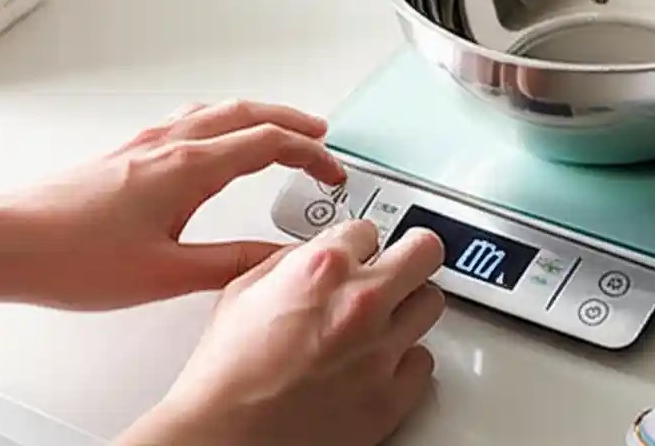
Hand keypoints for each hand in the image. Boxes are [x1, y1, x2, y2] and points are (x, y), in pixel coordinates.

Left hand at [2, 100, 345, 309]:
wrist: (3, 243)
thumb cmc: (70, 257)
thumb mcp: (166, 274)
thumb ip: (231, 264)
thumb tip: (278, 258)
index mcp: (188, 168)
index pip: (269, 144)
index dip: (311, 155)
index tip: (332, 173)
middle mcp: (169, 145)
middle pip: (247, 114)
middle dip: (292, 122)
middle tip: (322, 136)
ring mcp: (144, 145)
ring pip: (217, 112)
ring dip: (257, 117)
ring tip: (278, 130)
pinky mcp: (125, 154)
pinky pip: (189, 121)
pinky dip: (222, 122)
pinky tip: (213, 144)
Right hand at [119, 220, 445, 445]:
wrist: (224, 436)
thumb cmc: (226, 374)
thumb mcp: (242, 291)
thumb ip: (289, 262)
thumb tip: (313, 255)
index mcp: (323, 269)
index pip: (369, 229)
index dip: (358, 244)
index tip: (357, 254)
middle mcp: (361, 303)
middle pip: (425, 252)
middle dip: (409, 256)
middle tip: (400, 266)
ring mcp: (382, 350)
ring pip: (430, 305)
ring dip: (408, 308)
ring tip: (382, 319)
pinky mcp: (393, 396)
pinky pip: (422, 362)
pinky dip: (404, 361)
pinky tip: (378, 362)